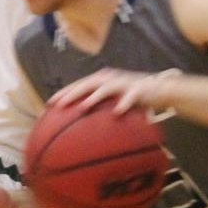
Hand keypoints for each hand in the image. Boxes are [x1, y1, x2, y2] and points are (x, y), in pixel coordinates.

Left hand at [50, 67, 172, 114]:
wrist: (159, 89)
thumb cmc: (131, 98)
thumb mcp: (112, 102)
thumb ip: (98, 110)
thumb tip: (79, 128)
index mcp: (101, 80)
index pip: (78, 85)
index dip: (63, 93)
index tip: (48, 105)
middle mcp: (109, 78)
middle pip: (86, 84)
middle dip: (72, 94)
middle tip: (59, 105)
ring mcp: (123, 82)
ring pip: (105, 88)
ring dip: (93, 97)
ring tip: (83, 107)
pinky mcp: (138, 89)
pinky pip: (130, 97)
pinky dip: (123, 104)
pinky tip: (117, 113)